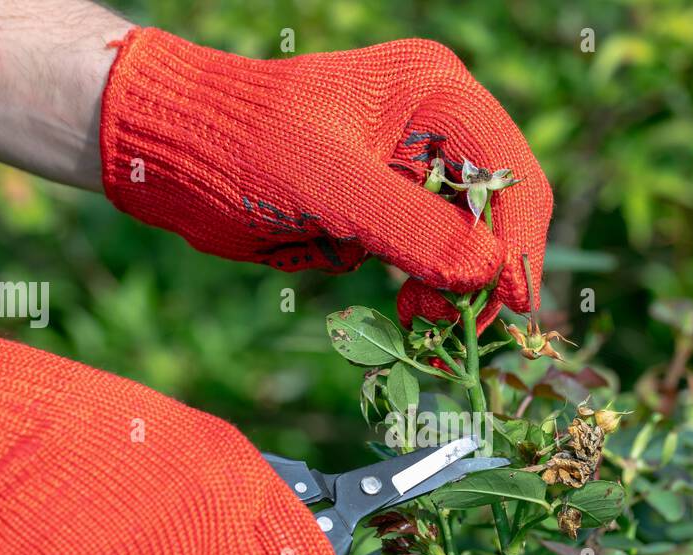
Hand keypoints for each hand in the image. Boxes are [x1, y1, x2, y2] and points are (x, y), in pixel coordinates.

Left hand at [100, 29, 551, 330]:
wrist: (173, 155)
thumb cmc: (245, 148)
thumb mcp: (331, 185)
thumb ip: (413, 228)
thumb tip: (487, 274)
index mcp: (435, 93)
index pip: (509, 172)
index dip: (519, 241)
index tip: (511, 303)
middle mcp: (435, 126)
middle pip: (498, 210)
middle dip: (483, 271)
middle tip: (451, 324)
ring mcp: (411, 170)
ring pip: (466, 241)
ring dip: (454, 289)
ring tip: (418, 320)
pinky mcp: (386, 207)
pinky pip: (429, 257)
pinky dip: (425, 290)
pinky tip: (404, 314)